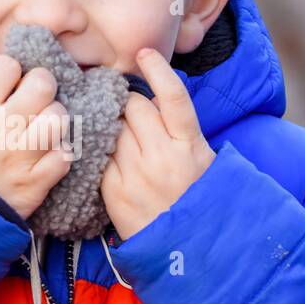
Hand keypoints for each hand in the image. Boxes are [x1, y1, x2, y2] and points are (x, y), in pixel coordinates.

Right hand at [0, 54, 73, 220]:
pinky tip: (48, 158)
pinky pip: (64, 156)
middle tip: (36, 100)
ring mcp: (19, 156)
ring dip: (55, 121)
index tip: (10, 84)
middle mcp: (0, 127)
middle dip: (43, 87)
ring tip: (44, 129)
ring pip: (59, 118)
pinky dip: (60, 156)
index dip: (12, 71)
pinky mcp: (34, 184)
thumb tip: (5, 82)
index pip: (6, 65)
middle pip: (42, 84)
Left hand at [100, 47, 214, 240]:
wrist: (187, 249)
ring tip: (121, 138)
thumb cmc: (198, 201)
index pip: (173, 97)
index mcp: (191, 147)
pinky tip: (108, 156)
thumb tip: (156, 99)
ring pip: (114, 128)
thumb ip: (181, 130)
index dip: (158, 71)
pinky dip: (103, 150)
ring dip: (114, 126)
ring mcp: (136, 174)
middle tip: (129, 113)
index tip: (144, 53)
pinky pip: (101, 156)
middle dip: (130, 104)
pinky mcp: (114, 191)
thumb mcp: (203, 161)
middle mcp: (163, 156)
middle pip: (135, 107)